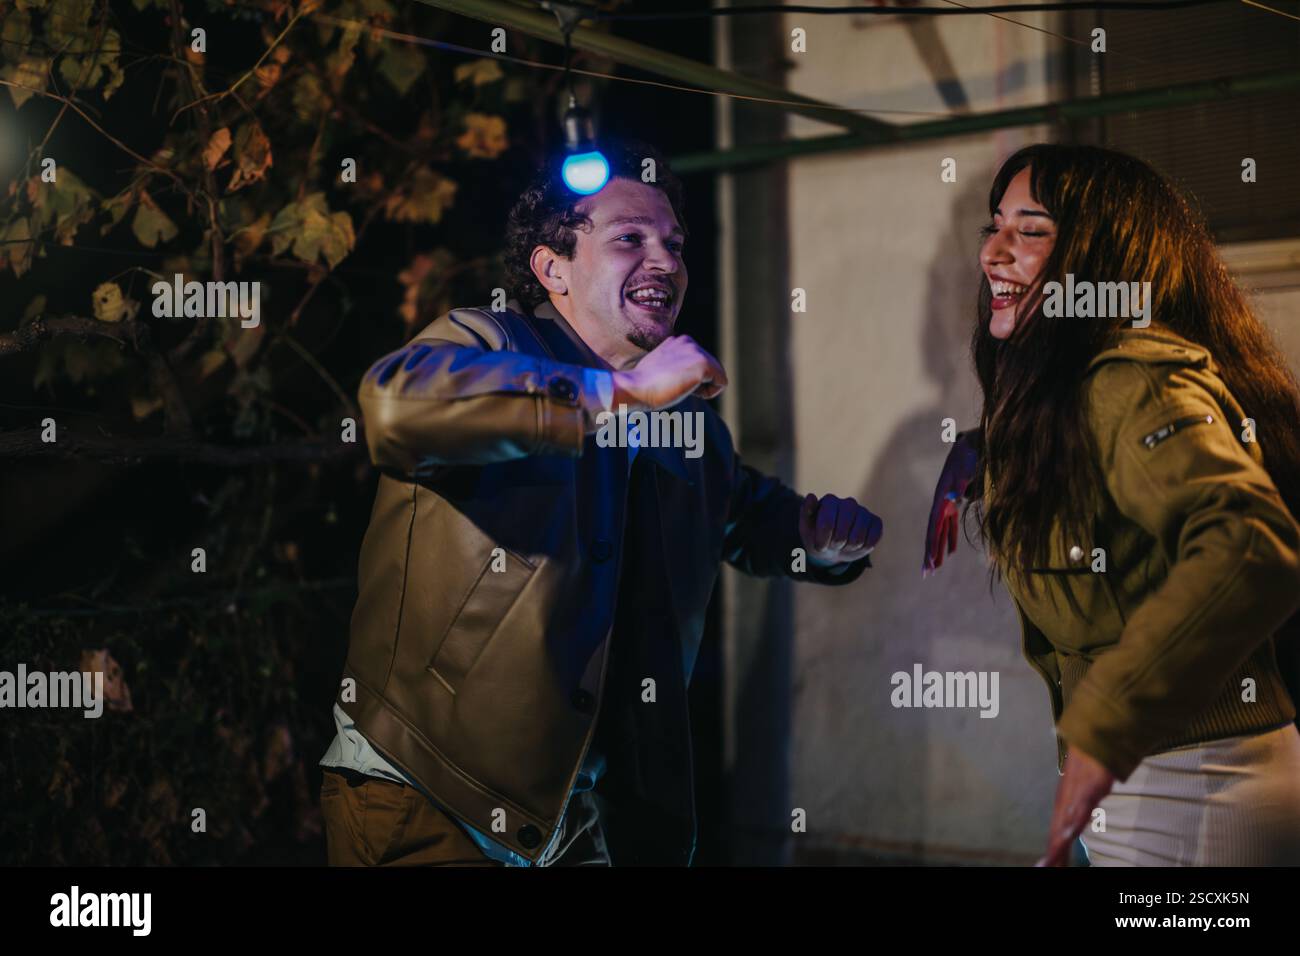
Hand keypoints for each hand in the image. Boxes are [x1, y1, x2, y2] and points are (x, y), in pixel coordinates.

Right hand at [611, 335, 727, 411]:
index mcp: (678, 341)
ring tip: (679, 387)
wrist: (635, 388)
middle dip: (698, 383)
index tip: (668, 382)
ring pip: (718, 376)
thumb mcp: (660, 368)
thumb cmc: (642, 385)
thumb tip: (684, 375)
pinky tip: (689, 391)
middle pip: (711, 369)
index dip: (688, 379)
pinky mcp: (703, 363)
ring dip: (702, 388)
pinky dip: (709, 393)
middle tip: (674, 386)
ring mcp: (696, 351)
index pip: (698, 363)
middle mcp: (688, 341)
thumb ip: (675, 365)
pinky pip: (722, 383)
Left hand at [799, 493, 881, 567]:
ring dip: (848, 548)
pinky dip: (862, 548)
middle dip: (835, 545)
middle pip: (843, 532)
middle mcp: (848, 502)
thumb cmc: (817, 536)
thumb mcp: (806, 528)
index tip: (819, 545)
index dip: (822, 540)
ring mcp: (864, 511)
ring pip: (858, 538)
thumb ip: (806, 512)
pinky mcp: (876, 522)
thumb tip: (811, 496)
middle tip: (832, 545)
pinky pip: (872, 540)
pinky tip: (856, 544)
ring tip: (843, 544)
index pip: (827, 523)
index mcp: (830, 501)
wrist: (832, 547)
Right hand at [922, 431, 979, 576]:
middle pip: (933, 533)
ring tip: (935, 568)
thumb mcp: (966, 467)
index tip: (929, 563)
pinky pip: (950, 525)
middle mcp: (941, 503)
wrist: (971, 444)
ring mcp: (947, 504)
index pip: (934, 527)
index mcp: (941, 497)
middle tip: (927, 574)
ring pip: (941, 531)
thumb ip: (961, 483)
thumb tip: (954, 499)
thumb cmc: (969, 455)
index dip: (931, 546)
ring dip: (938, 549)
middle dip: (930, 553)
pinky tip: (951, 552)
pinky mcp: (955, 503)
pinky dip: (950, 538)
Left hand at [1035, 744, 1115, 866]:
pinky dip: (1078, 815)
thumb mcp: (1083, 794)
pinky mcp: (1092, 783)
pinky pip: (1085, 801)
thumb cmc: (1087, 767)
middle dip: (1053, 852)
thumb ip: (1077, 812)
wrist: (1093, 737)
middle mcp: (1068, 801)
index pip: (1056, 834)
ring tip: (1055, 854)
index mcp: (1064, 805)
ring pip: (1070, 818)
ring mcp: (1079, 792)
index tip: (1043, 869)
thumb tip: (1070, 832)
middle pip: (1059, 830)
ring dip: (1062, 837)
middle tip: (1043, 868)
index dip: (1052, 853)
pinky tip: (1073, 827)